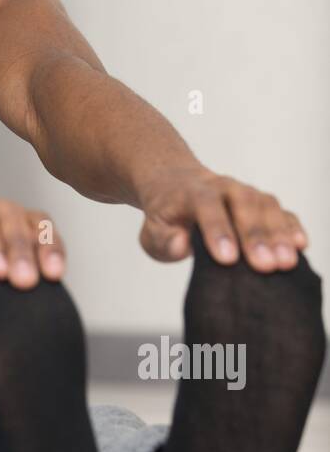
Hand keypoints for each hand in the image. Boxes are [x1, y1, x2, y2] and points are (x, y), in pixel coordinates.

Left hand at [138, 167, 307, 271]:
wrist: (178, 186)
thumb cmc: (167, 217)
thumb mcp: (152, 231)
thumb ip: (163, 240)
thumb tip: (181, 245)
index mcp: (193, 192)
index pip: (206, 207)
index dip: (217, 231)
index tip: (227, 259)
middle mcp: (224, 187)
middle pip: (243, 205)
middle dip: (255, 236)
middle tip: (266, 266)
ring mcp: (247, 193)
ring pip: (266, 206)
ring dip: (278, 234)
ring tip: (285, 262)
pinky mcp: (263, 204)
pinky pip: (282, 211)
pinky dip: (291, 227)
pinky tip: (300, 245)